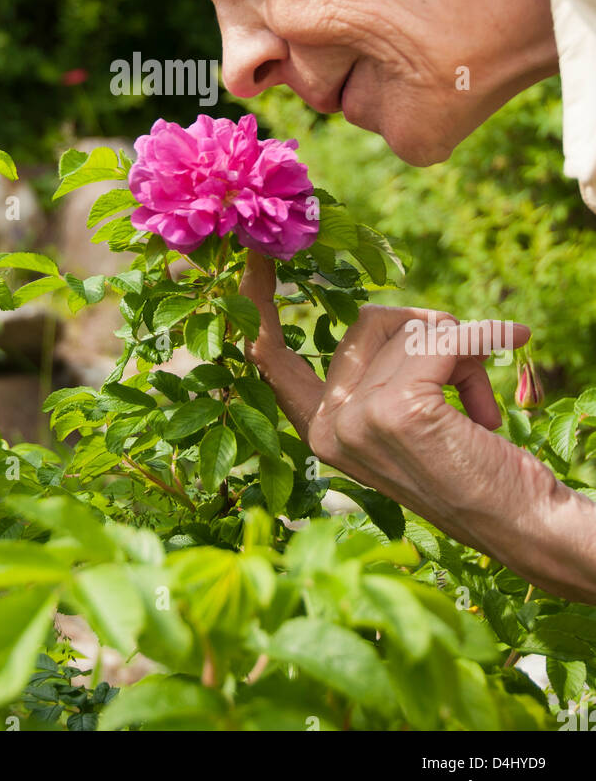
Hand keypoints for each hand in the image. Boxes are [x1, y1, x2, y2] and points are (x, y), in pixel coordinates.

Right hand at [240, 251, 595, 601]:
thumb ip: (379, 374)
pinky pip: (445, 338)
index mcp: (318, 429)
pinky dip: (485, 334)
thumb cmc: (476, 470)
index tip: (253, 253)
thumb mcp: (404, 418)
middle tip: (471, 367)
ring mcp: (357, 421)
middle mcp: (326, 428)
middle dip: (428, 329)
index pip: (270, 356)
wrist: (527, 526)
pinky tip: (515, 340)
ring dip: (465, 350)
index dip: (257, 299)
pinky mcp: (398, 410)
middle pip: (369, 322)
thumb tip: (388, 316)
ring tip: (483, 403)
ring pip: (413, 331)